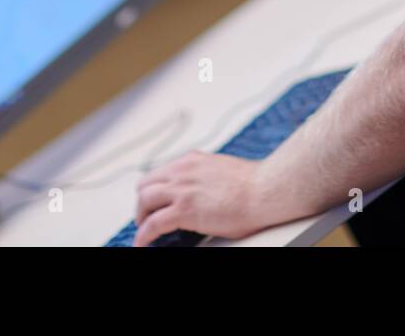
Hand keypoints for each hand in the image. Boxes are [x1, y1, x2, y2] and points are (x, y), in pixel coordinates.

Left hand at [133, 151, 269, 245]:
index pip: (160, 172)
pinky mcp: (184, 210)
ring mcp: (181, 189)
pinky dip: (143, 235)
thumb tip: (203, 192)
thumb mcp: (220, 171)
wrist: (263, 190)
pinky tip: (142, 243)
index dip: (153, 189)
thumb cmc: (252, 184)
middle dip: (143, 202)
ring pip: (144, 201)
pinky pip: (153, 224)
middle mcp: (182, 171)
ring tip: (142, 229)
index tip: (154, 200)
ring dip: (141, 217)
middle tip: (145, 215)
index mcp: (191, 160)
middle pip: (145, 184)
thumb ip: (204, 177)